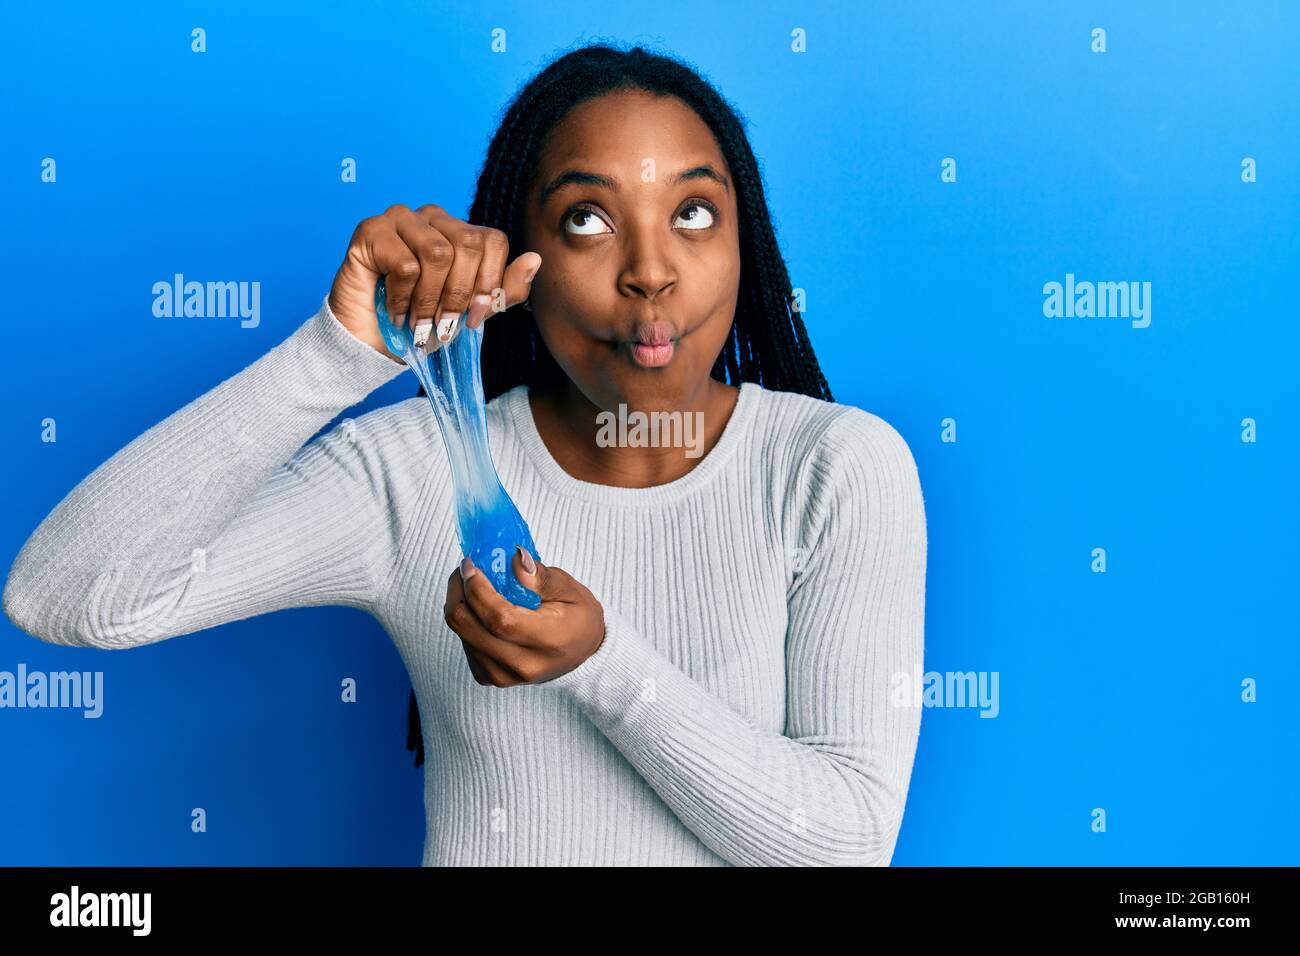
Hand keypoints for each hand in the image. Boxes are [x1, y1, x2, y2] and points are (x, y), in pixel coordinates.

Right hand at [327, 203, 541, 361]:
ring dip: (430, 300)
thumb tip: (535, 259)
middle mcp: (432, 217)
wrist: (370, 342)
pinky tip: (396, 311)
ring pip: (438, 252)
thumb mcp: (472, 313)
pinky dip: (404, 297)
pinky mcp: (371, 230)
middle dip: (460, 295)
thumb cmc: (421, 324)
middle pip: (470, 243)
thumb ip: (504, 291)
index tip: (473, 319)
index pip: (493, 240)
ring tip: (419, 323)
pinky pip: (405, 262)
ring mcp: (400, 218)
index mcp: (460, 230)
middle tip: (444, 326)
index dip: (489, 284)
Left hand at [443, 546, 605, 686]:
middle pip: (468, 626)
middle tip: (466, 569)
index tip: (470, 564)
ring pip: (460, 633)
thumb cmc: (578, 618)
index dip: (476, 588)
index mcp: (547, 641)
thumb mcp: (570, 589)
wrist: (583, 655)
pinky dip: (467, 622)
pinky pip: (464, 644)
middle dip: (458, 590)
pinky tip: (480, 610)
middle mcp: (521, 664)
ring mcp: (502, 675)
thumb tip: (515, 558)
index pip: (498, 617)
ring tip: (473, 585)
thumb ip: (541, 576)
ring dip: (459, 604)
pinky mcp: (489, 678)